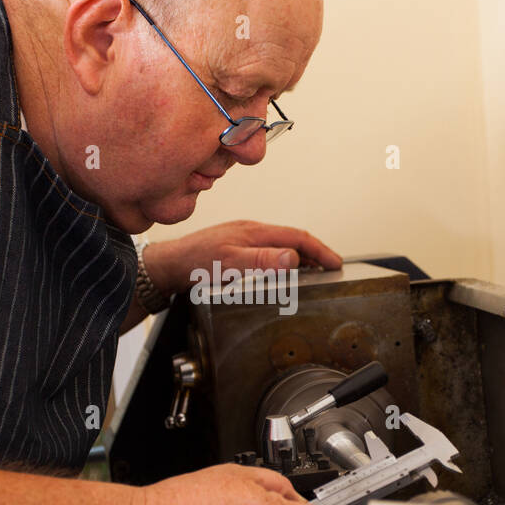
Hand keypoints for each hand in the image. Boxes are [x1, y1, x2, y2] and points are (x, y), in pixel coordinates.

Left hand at [143, 220, 341, 295]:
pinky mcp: (236, 247)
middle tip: (331, 268)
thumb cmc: (194, 262)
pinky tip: (282, 271)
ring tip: (314, 272)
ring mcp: (244, 238)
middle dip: (315, 252)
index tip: (335, 262)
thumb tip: (293, 257)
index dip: (320, 250)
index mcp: (255, 232)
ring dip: (301, 257)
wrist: (169, 264)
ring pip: (281, 245)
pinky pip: (269, 250)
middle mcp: (252, 231)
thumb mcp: (230, 263)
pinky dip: (284, 260)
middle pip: (293, 239)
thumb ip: (262, 260)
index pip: (297, 237)